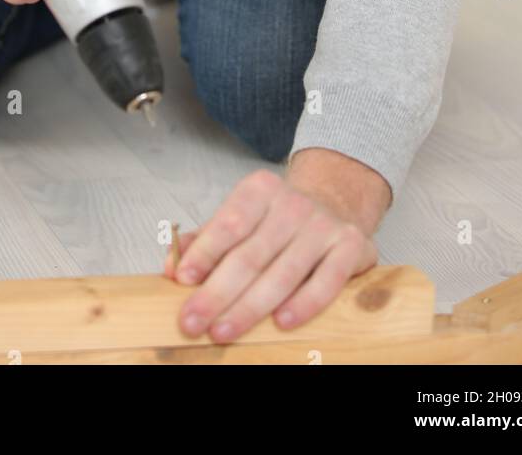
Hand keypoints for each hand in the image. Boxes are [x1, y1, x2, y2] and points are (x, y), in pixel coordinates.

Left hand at [163, 168, 377, 340]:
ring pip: (283, 273)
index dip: (204, 253)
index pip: (228, 223)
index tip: (182, 280)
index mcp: (259, 190)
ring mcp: (323, 224)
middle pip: (251, 255)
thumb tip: (169, 266)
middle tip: (193, 321)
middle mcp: (292, 203)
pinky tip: (282, 322)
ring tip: (225, 331)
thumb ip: (204, 241)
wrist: (336, 203)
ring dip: (251, 307)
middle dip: (217, 293)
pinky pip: (326, 282)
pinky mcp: (351, 246)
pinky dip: (304, 304)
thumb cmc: (277, 221)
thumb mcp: (239, 218)